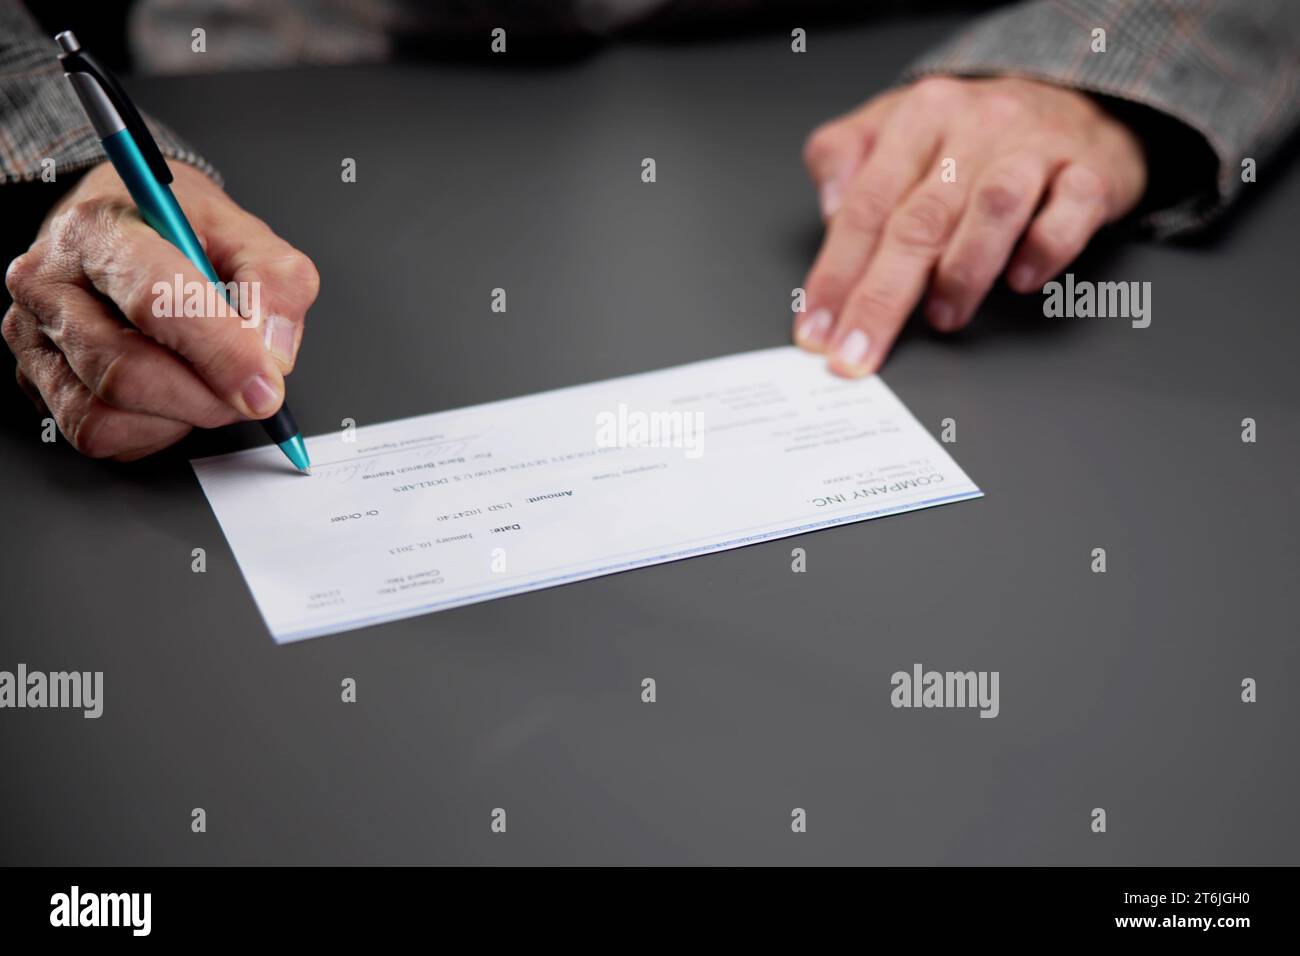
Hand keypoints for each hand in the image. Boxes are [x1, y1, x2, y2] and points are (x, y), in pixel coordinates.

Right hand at [3, 160, 318, 459]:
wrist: (129, 229)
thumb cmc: (181, 231)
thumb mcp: (248, 236)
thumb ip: (277, 286)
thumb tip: (271, 356)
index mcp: (101, 230)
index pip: (156, 301)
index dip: (220, 353)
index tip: (265, 385)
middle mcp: (51, 284)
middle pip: (127, 373)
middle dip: (207, 398)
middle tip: (250, 392)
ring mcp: (34, 338)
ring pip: (107, 415)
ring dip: (180, 417)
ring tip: (207, 382)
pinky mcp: (40, 383)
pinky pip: (100, 436)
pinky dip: (152, 431)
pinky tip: (172, 394)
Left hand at [795, 76, 1146, 375]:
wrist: (1077, 99)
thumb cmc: (972, 134)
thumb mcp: (894, 126)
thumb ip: (844, 159)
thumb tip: (829, 212)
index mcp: (919, 116)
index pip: (866, 204)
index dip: (836, 273)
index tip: (818, 330)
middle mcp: (976, 126)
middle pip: (920, 219)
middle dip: (882, 297)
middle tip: (858, 350)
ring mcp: (1036, 147)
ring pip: (995, 206)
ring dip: (962, 271)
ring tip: (942, 318)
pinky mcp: (1092, 171)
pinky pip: (1072, 209)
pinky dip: (1045, 248)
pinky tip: (1021, 280)